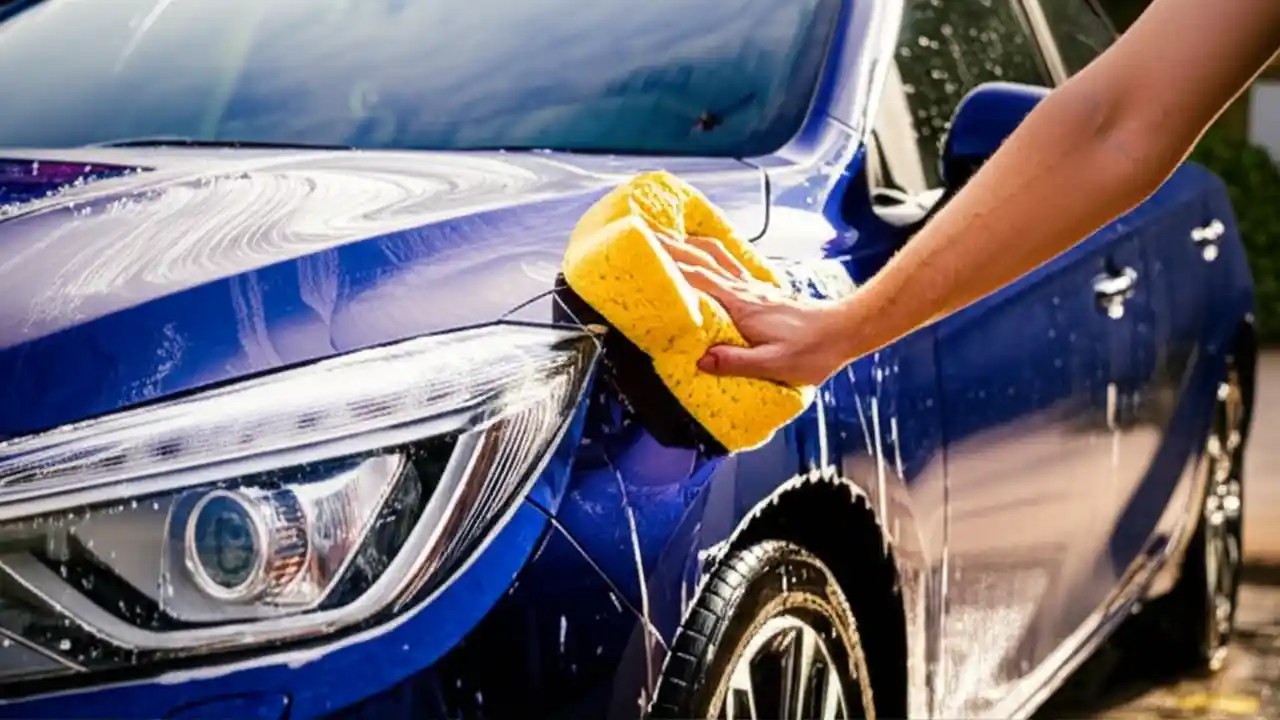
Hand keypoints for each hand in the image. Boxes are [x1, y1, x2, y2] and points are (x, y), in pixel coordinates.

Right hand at [660, 235, 852, 386]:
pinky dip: (710, 250)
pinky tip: (703, 250)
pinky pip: (728, 263)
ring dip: (688, 243)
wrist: (843, 331)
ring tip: (664, 234)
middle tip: (641, 234)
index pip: (698, 280)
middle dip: (669, 246)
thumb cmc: (812, 351)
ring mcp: (752, 288)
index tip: (642, 255)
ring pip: (714, 256)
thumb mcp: (775, 365)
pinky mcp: (760, 291)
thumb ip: (737, 362)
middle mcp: (743, 290)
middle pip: (700, 260)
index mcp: (741, 306)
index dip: (669, 267)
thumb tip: (700, 359)